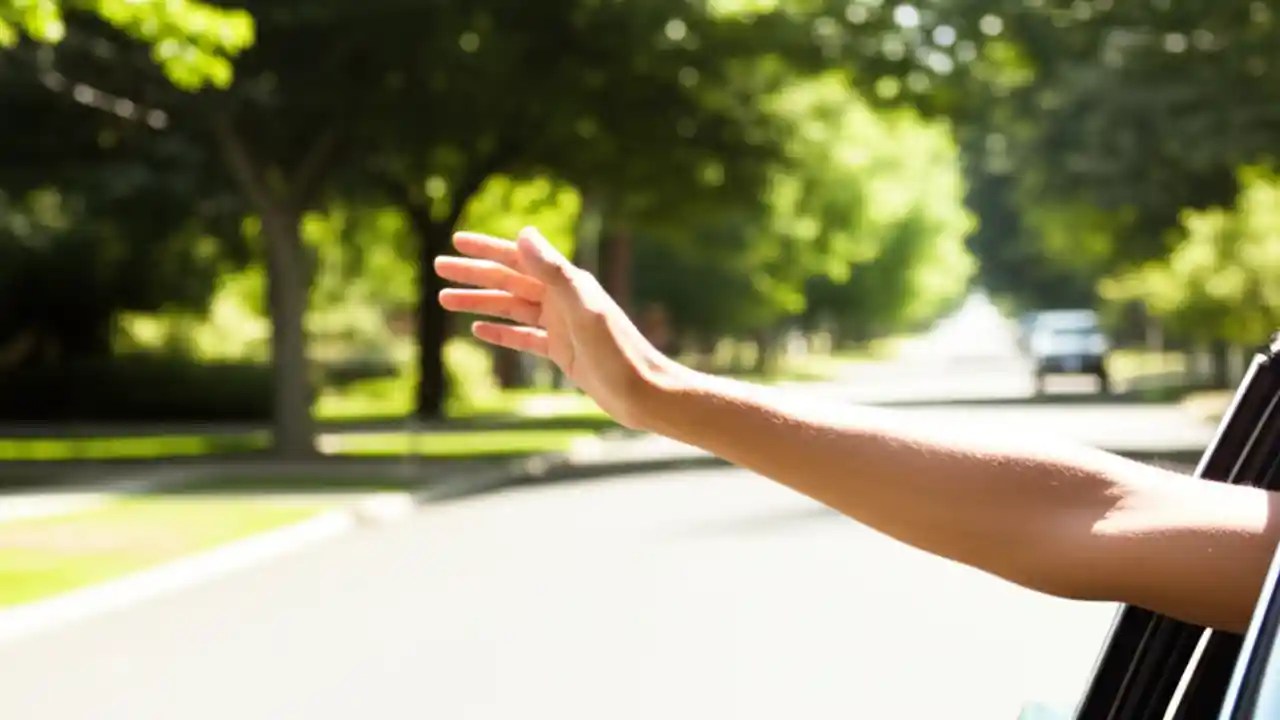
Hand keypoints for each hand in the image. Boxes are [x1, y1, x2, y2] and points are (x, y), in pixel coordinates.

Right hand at [433, 226, 677, 428]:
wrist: (645, 392)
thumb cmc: (619, 351)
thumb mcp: (583, 308)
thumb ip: (554, 272)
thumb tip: (523, 234)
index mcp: (568, 283)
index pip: (518, 259)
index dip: (486, 249)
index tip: (455, 241)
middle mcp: (563, 300)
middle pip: (509, 281)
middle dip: (473, 274)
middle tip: (437, 268)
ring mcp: (561, 326)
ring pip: (511, 308)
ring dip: (479, 302)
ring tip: (444, 299)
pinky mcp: (563, 352)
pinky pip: (524, 336)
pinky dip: (500, 331)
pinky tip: (478, 329)